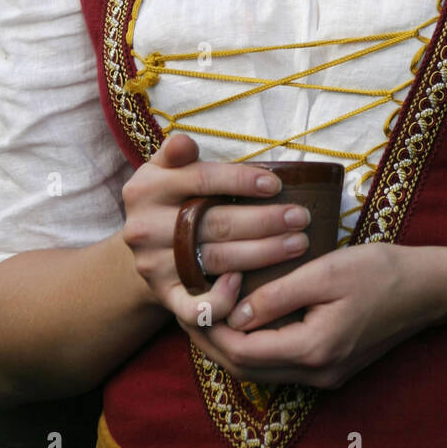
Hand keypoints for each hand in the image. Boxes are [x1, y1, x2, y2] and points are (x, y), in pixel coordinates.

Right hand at [120, 133, 311, 327]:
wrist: (147, 249)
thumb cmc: (171, 199)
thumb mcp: (166, 170)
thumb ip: (177, 154)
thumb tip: (184, 141)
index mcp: (147, 188)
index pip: (201, 180)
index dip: (241, 181)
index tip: (277, 185)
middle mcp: (144, 228)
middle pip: (215, 223)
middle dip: (265, 220)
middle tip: (301, 218)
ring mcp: (153, 265)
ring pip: (216, 260)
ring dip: (263, 253)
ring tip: (298, 243)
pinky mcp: (164, 296)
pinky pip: (195, 306)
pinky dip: (222, 299)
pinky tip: (247, 285)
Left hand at [189, 241, 446, 388]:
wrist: (427, 289)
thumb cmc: (379, 271)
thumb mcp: (325, 272)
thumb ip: (278, 295)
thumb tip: (235, 313)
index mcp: (314, 350)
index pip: (243, 351)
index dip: (214, 325)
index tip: (206, 288)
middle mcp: (317, 374)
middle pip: (246, 370)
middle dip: (211, 341)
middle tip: (189, 306)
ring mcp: (325, 376)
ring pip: (261, 372)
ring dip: (230, 345)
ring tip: (208, 311)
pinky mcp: (331, 368)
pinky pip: (280, 365)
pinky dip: (254, 346)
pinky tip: (244, 319)